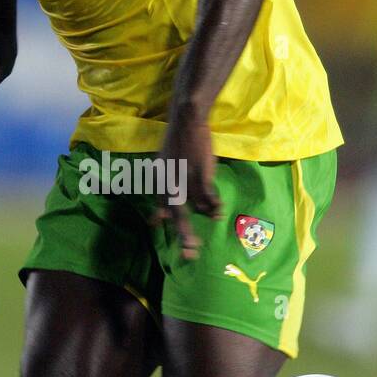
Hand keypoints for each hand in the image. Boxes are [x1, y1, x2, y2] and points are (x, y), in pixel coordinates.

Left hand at [150, 116, 220, 259]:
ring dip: (207, 213)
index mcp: (160, 183)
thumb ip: (162, 187)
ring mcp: (186, 183)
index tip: (159, 231)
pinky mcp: (201, 177)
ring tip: (214, 216)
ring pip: (198, 208)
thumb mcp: (161, 165)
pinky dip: (214, 206)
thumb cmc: (176, 143)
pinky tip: (218, 212)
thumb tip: (158, 215)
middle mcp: (170, 186)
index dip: (161, 220)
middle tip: (190, 253)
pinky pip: (209, 199)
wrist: (186, 123)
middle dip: (185, 237)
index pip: (161, 207)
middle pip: (178, 217)